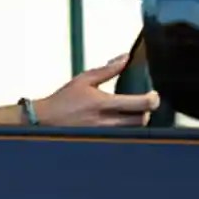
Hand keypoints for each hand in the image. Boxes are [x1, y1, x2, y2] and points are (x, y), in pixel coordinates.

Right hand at [32, 54, 159, 126]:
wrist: (45, 120)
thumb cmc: (64, 99)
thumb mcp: (84, 79)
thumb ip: (107, 70)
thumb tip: (125, 58)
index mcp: (103, 104)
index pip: (138, 105)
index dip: (152, 99)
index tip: (153, 94)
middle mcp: (106, 122)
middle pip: (141, 121)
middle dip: (148, 111)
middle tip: (146, 102)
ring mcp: (104, 134)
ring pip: (133, 131)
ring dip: (138, 120)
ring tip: (134, 110)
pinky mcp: (102, 141)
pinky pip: (122, 136)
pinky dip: (126, 128)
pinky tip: (122, 120)